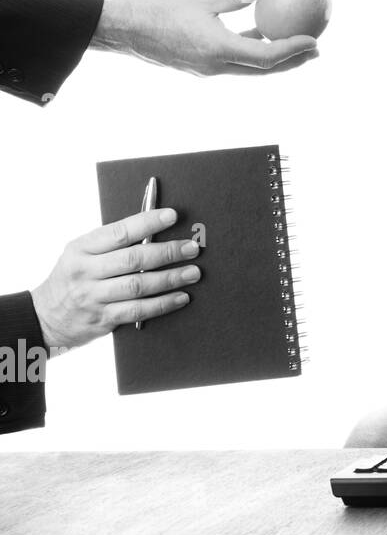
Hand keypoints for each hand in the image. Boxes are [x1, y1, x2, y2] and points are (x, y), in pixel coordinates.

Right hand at [31, 208, 200, 352]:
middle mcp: (86, 271)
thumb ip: (113, 243)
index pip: (118, 232)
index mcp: (81, 248)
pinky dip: (163, 304)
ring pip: (138, 285)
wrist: (45, 317)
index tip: (172, 216)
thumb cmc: (74, 277)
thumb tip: (157, 229)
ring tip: (193, 272)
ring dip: (170, 278)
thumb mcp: (82, 253)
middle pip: (133, 259)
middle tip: (192, 248)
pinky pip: (138, 310)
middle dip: (167, 252)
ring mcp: (93, 297)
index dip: (147, 222)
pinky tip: (181, 297)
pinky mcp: (102, 319)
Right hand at [90, 0, 318, 75]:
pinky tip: (261, 35)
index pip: (266, 56)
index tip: (314, 41)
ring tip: (295, 44)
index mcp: (217, 50)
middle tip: (315, 49)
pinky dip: (252, 52)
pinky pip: (234, 62)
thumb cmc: (155, 8)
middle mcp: (215, 67)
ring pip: (249, 68)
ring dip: (274, 58)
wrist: (119, 27)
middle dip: (292, 61)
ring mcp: (206, 70)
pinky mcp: (199, 66)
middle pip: (264, 69)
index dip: (293, 50)